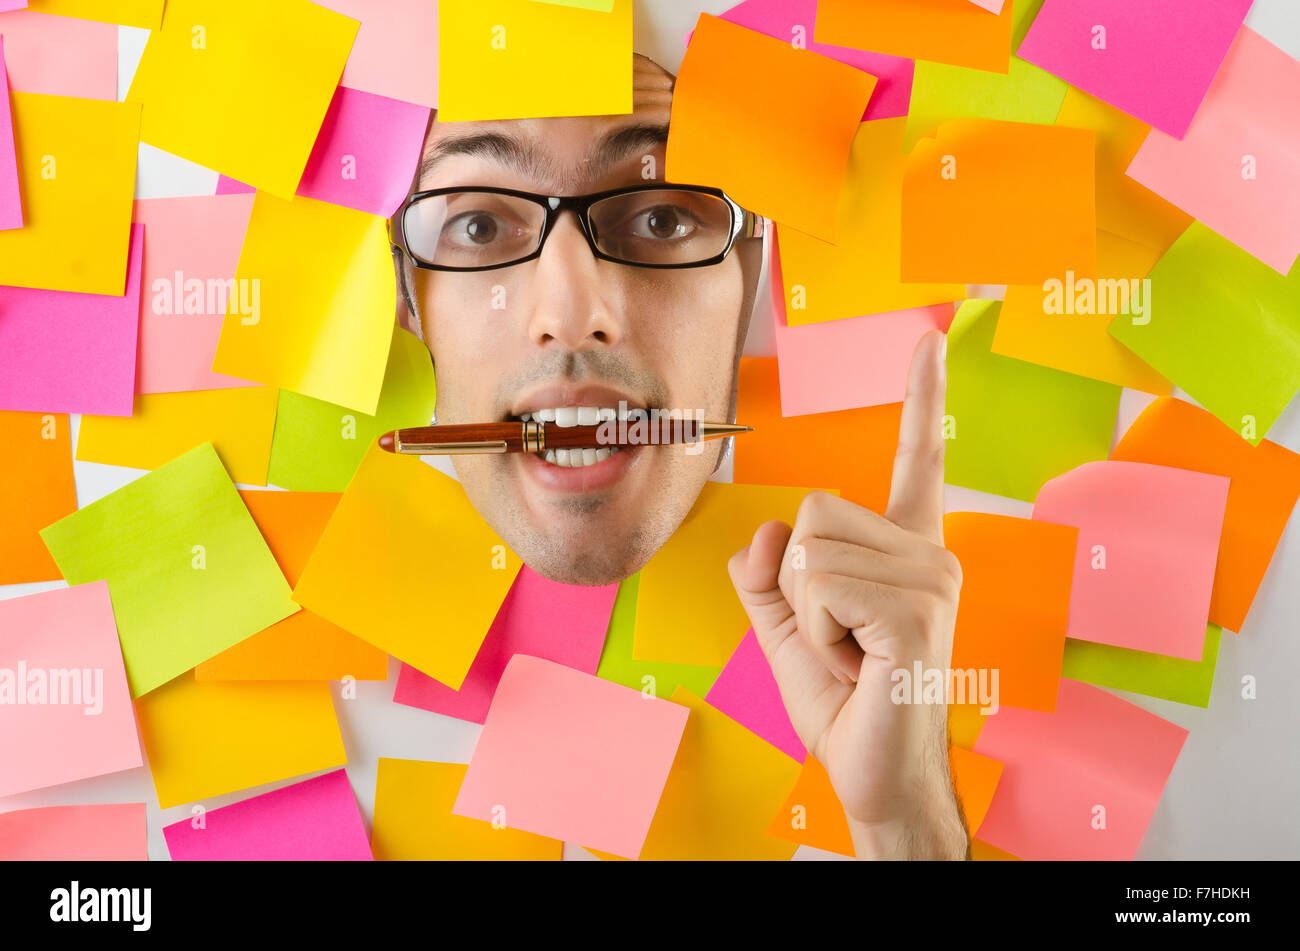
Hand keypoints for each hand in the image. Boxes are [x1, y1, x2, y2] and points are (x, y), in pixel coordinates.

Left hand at [727, 330, 967, 859]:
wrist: (874, 772)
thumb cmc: (843, 701)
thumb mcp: (789, 630)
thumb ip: (768, 577)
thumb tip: (766, 533)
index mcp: (906, 550)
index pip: (918, 459)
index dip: (921, 398)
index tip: (931, 338)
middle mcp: (929, 553)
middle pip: (814, 512)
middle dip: (798, 585)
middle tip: (841, 640)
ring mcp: (931, 578)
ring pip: (809, 550)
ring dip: (808, 616)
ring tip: (851, 655)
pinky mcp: (916, 608)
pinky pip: (820, 583)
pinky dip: (818, 631)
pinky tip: (858, 664)